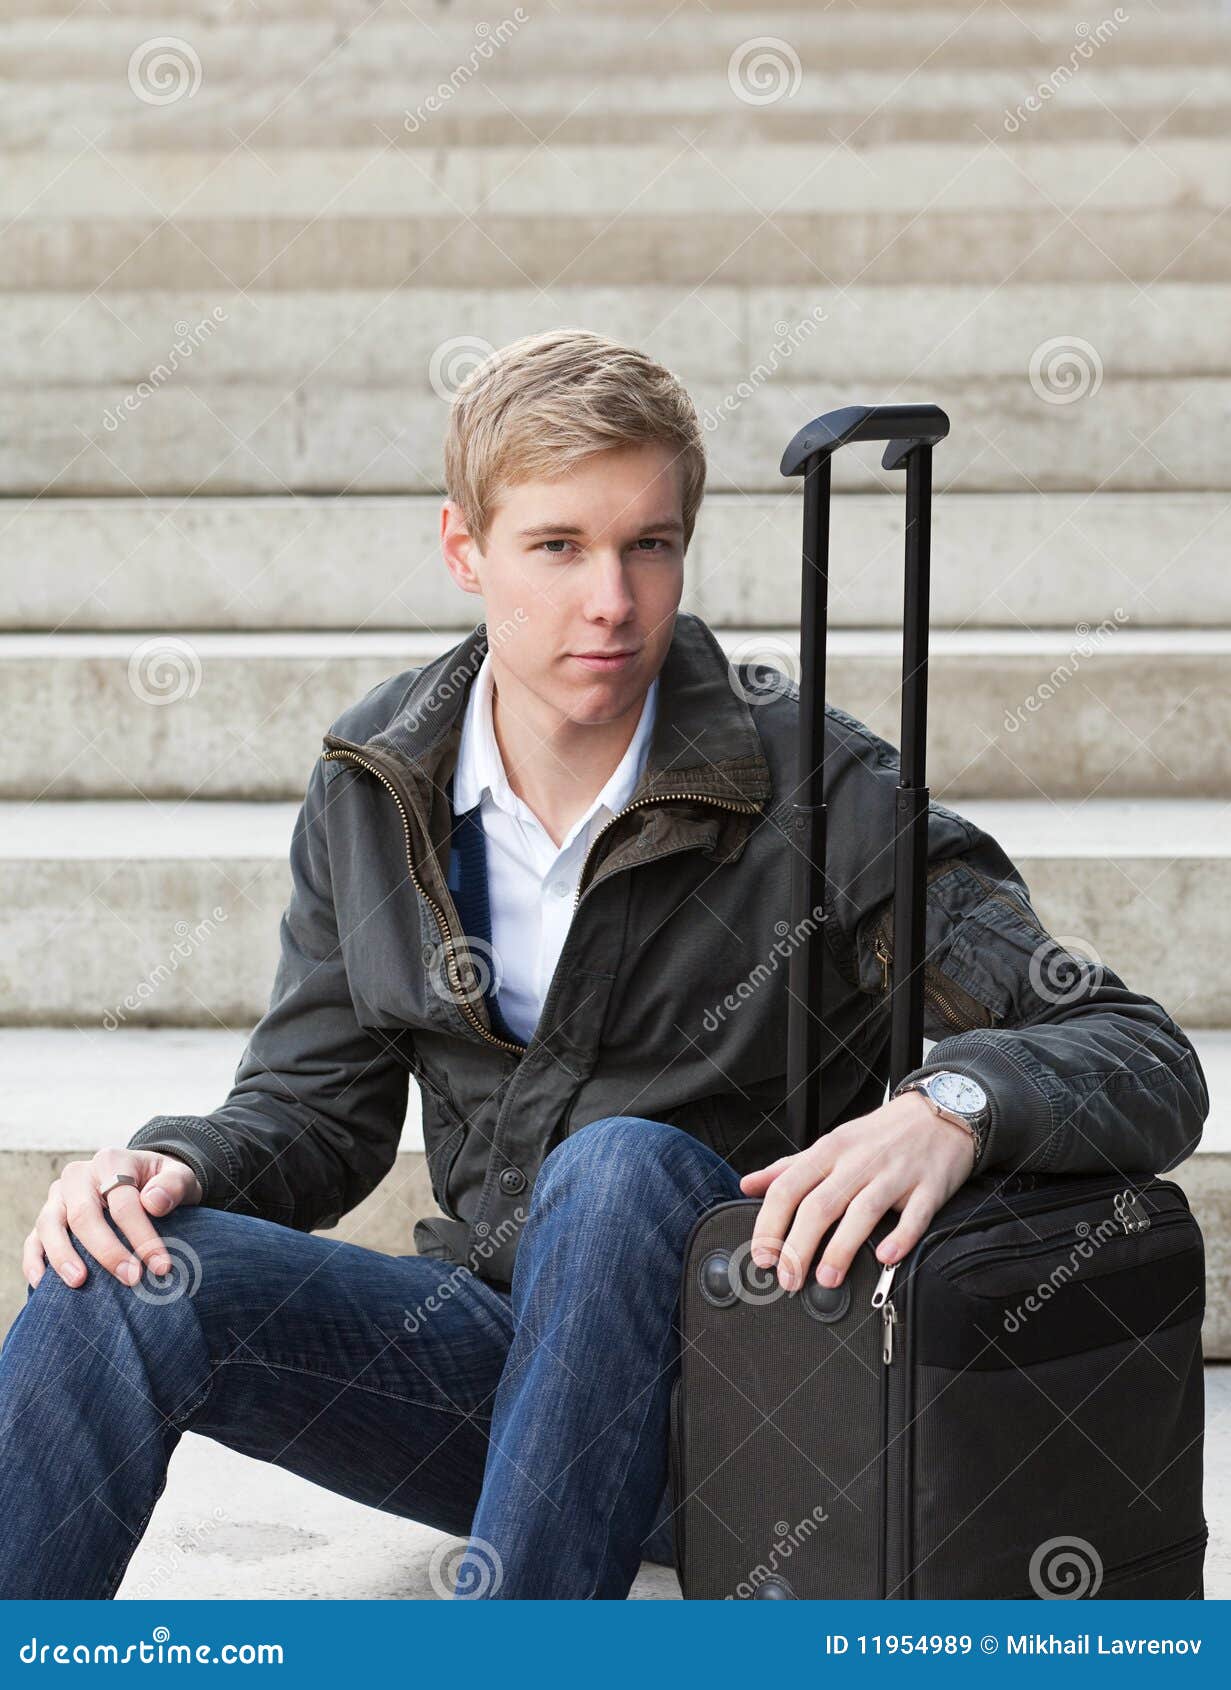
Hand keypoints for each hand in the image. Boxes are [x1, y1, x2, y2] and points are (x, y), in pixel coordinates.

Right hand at [23, 1149, 203, 1290]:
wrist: (144, 1181)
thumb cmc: (162, 1184)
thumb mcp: (180, 1177)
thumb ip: (173, 1185)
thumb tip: (152, 1203)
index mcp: (111, 1161)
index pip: (123, 1202)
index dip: (143, 1236)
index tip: (160, 1266)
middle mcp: (79, 1176)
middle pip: (84, 1214)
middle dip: (107, 1250)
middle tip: (131, 1278)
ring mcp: (58, 1197)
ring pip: (50, 1225)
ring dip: (63, 1256)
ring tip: (79, 1282)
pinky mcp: (46, 1217)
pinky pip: (33, 1239)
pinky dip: (33, 1260)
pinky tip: (40, 1283)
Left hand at [739, 1092, 976, 1291]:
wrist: (939, 1113)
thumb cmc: (880, 1135)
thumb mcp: (831, 1143)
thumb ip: (788, 1167)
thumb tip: (748, 1185)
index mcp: (830, 1150)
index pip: (788, 1188)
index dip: (770, 1224)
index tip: (762, 1255)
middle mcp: (859, 1161)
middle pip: (820, 1205)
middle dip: (798, 1247)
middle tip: (788, 1279)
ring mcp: (895, 1174)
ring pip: (862, 1212)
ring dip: (841, 1250)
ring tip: (826, 1279)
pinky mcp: (929, 1188)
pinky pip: (914, 1216)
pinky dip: (900, 1238)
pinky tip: (886, 1257)